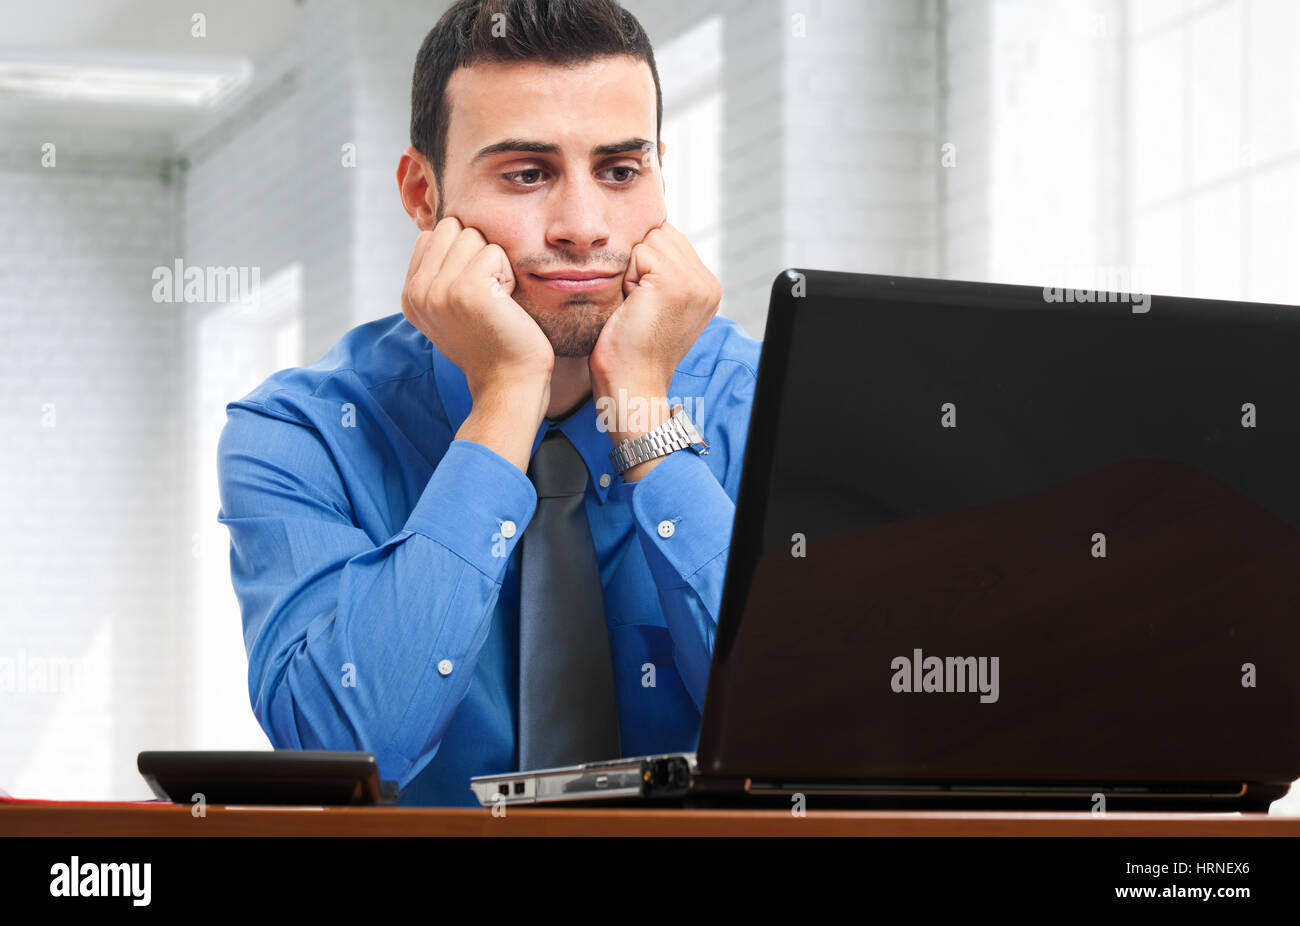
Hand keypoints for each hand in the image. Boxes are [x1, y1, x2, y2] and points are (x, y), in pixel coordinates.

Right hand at [402, 216, 554, 402]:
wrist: (508, 382)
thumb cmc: (492, 343)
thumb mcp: (451, 309)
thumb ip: (439, 273)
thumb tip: (448, 227)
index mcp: (410, 295)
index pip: (431, 236)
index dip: (461, 254)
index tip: (472, 293)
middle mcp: (417, 292)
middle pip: (452, 227)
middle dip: (477, 252)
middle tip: (487, 293)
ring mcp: (438, 290)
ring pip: (473, 235)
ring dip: (494, 263)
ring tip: (496, 299)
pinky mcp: (465, 289)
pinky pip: (495, 251)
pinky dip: (508, 274)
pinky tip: (505, 304)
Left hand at [589, 219, 720, 448]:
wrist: (632, 386)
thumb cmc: (630, 352)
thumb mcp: (655, 305)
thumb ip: (660, 272)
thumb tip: (644, 234)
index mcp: (707, 288)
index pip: (669, 240)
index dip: (644, 263)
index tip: (644, 303)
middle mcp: (708, 283)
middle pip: (660, 233)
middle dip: (638, 263)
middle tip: (638, 305)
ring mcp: (695, 282)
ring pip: (649, 239)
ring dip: (631, 269)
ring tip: (636, 305)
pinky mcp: (675, 282)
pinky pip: (638, 252)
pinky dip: (626, 276)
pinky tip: (632, 305)